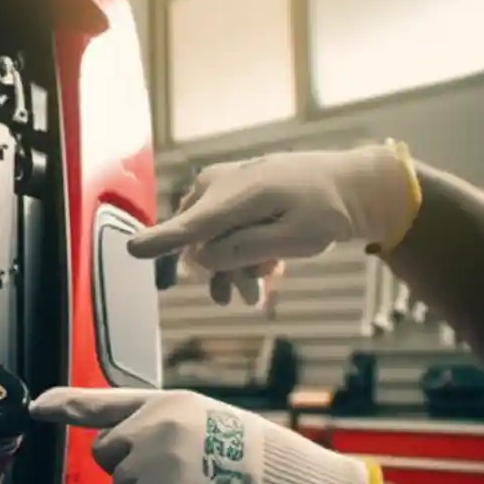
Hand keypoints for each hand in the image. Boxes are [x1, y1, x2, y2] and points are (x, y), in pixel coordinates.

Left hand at [31, 387, 383, 483]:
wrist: (282, 476)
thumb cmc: (248, 451)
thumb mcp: (199, 418)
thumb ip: (155, 424)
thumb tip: (119, 441)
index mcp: (165, 402)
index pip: (104, 401)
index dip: (65, 404)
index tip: (37, 406)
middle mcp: (153, 425)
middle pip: (109, 455)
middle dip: (131, 469)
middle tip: (178, 471)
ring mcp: (156, 458)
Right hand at [133, 143, 421, 304]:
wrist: (353, 185)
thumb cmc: (327, 211)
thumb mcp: (294, 238)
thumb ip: (245, 249)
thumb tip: (201, 260)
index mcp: (234, 196)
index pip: (189, 226)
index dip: (159, 243)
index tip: (131, 251)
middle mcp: (219, 185)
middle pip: (196, 240)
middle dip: (215, 272)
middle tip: (242, 298)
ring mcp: (223, 186)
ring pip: (208, 237)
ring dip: (228, 267)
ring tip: (256, 290)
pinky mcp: (232, 191)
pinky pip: (220, 228)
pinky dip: (237, 250)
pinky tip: (263, 265)